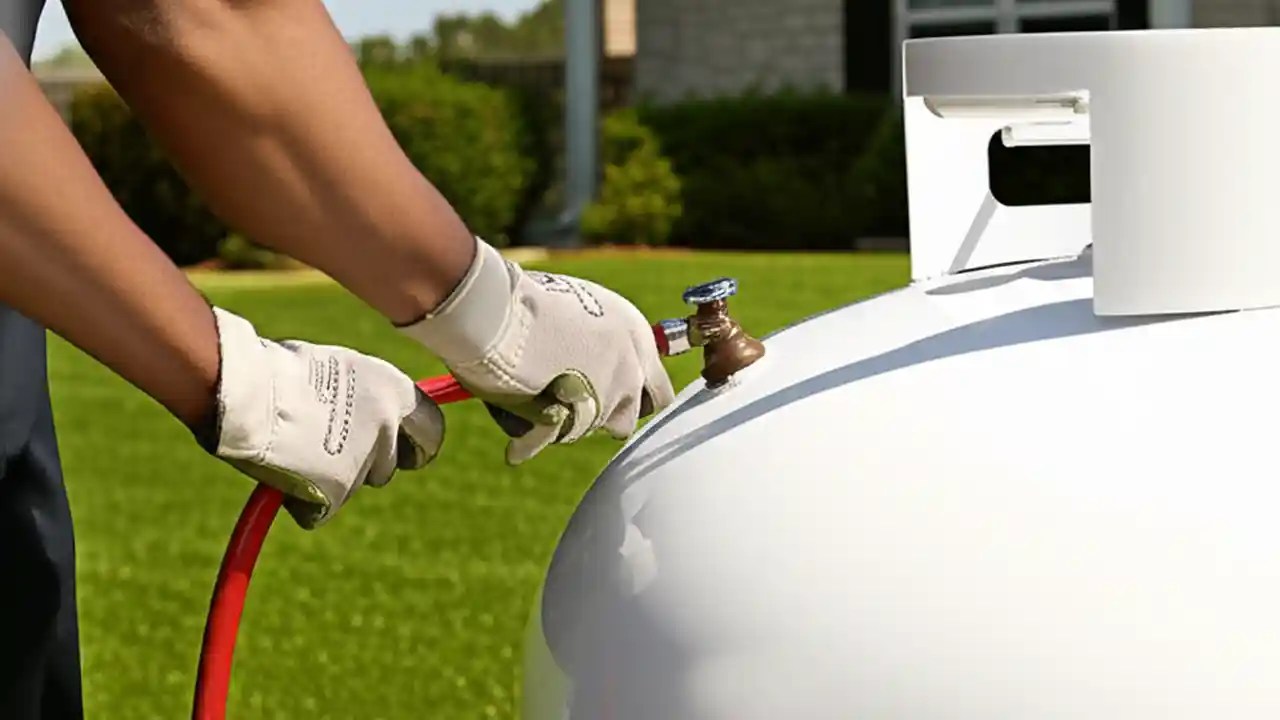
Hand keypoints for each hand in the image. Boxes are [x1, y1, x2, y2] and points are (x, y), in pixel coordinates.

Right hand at [194, 308, 444, 528]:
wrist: (247, 391)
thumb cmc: (282, 371)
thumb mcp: (341, 370)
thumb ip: (366, 396)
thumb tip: (379, 410)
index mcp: (395, 392)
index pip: (431, 431)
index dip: (414, 442)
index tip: (403, 447)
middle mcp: (387, 429)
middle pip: (390, 465)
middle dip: (367, 464)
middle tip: (333, 453)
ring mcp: (363, 463)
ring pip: (354, 486)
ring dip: (332, 478)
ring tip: (294, 449)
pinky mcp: (334, 494)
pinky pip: (320, 511)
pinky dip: (302, 502)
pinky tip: (280, 473)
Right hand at [399, 237, 675, 464]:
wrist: (499, 309)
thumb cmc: (527, 298)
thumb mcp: (579, 308)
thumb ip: (597, 340)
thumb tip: (591, 358)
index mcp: (637, 337)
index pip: (658, 389)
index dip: (632, 394)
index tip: (608, 393)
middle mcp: (632, 369)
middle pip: (629, 417)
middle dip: (604, 416)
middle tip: (572, 403)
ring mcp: (607, 398)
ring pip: (590, 429)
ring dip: (568, 422)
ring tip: (534, 395)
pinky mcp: (577, 419)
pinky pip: (556, 438)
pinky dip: (533, 440)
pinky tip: (515, 429)